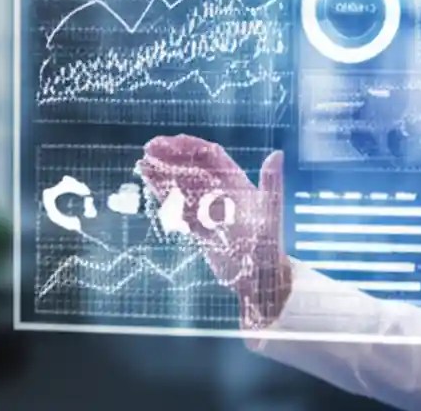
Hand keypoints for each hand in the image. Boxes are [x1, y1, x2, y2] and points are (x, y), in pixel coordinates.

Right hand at [138, 134, 291, 328]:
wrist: (260, 278)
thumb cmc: (270, 244)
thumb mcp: (271, 211)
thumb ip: (271, 183)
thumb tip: (277, 154)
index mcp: (240, 185)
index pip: (213, 158)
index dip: (192, 147)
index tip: (171, 141)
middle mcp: (224, 195)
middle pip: (195, 168)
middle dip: (173, 157)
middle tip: (149, 149)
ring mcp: (211, 211)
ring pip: (184, 187)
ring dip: (165, 174)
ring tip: (143, 163)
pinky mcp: (202, 229)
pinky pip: (181, 208)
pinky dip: (166, 196)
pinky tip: (151, 186)